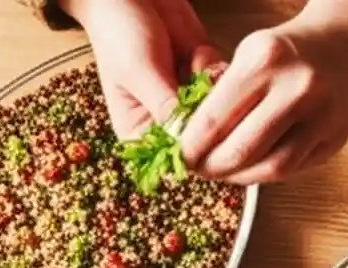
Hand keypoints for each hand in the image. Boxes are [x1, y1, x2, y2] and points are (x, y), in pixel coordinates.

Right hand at [62, 0, 222, 137]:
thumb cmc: (119, 32)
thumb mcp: (139, 71)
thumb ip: (166, 108)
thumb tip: (190, 144)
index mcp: (140, 131)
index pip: (177, 156)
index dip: (198, 148)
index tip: (206, 125)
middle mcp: (168, 122)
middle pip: (205, 139)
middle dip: (208, 111)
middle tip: (196, 81)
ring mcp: (190, 100)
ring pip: (221, 112)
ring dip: (213, 86)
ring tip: (190, 59)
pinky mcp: (206, 79)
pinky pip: (228, 86)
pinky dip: (217, 68)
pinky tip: (197, 51)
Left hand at [179, 0, 347, 184]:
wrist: (343, 46)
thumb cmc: (286, 52)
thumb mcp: (247, 56)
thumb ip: (223, 96)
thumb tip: (192, 141)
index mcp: (265, 61)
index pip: (214, 120)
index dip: (191, 147)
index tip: (180, 156)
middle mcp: (297, 89)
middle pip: (242, 150)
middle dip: (213, 168)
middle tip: (198, 170)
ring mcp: (321, 117)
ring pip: (272, 168)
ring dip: (241, 178)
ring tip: (225, 173)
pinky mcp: (335, 139)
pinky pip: (295, 169)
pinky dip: (267, 173)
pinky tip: (253, 168)